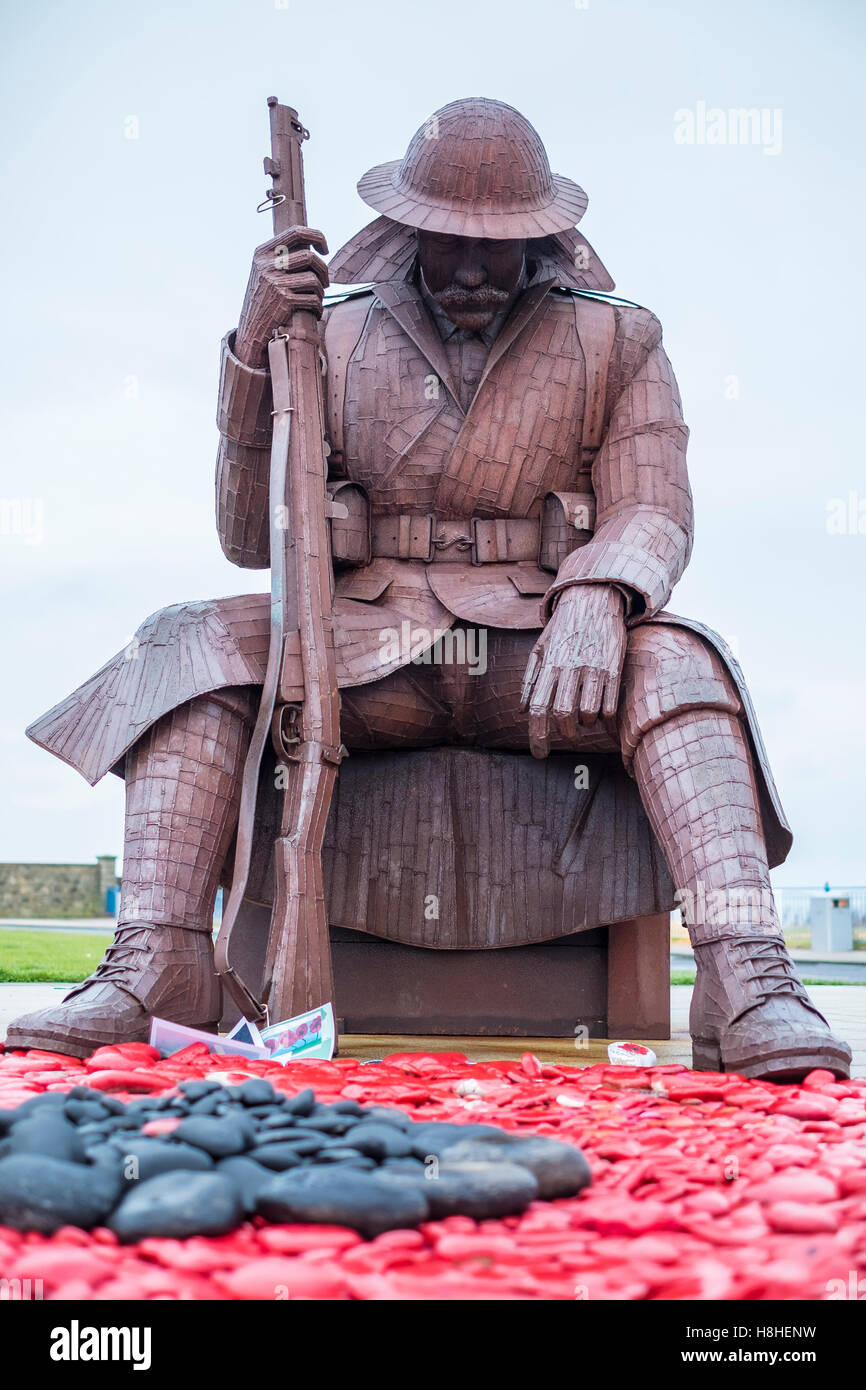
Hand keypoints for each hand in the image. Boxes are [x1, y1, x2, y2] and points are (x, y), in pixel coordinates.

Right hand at [235, 225, 328, 363]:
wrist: (252, 325)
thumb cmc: (264, 295)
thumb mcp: (265, 268)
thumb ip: (283, 254)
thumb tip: (315, 246)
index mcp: (263, 252)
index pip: (296, 232)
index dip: (317, 237)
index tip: (325, 249)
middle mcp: (267, 265)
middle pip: (309, 257)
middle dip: (324, 270)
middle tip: (325, 282)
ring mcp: (274, 282)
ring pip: (313, 280)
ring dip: (321, 291)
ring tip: (317, 297)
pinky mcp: (283, 301)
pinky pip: (313, 299)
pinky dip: (318, 306)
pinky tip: (314, 311)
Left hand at [521, 584, 626, 756]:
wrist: (593, 599)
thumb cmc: (563, 627)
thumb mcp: (539, 648)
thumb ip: (530, 680)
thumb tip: (521, 711)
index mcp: (549, 665)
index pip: (538, 708)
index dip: (537, 736)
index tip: (539, 754)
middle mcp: (570, 668)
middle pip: (562, 714)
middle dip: (563, 734)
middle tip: (564, 737)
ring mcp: (594, 669)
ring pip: (589, 714)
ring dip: (585, 725)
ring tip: (582, 721)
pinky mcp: (614, 669)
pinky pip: (610, 706)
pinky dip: (605, 719)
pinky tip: (602, 718)